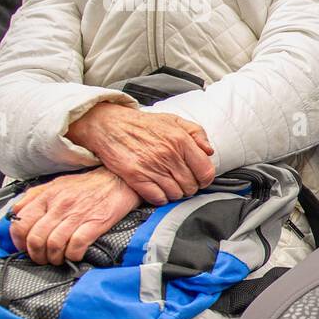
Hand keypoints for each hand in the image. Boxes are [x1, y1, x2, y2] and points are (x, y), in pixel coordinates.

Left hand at [8, 167, 141, 265]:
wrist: (118, 180)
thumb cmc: (88, 185)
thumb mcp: (56, 184)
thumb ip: (34, 197)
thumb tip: (16, 212)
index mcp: (47, 196)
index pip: (21, 223)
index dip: (19, 241)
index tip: (24, 248)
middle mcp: (59, 205)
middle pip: (36, 238)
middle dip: (36, 254)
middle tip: (41, 258)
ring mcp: (77, 214)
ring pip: (53, 245)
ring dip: (53, 258)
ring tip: (57, 259)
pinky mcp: (95, 223)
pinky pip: (76, 245)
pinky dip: (72, 255)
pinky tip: (74, 255)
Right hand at [66, 102, 215, 204]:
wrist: (109, 125)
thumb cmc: (142, 124)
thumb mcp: (174, 120)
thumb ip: (197, 133)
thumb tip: (209, 151)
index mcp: (181, 140)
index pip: (205, 171)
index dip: (205, 179)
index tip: (200, 179)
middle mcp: (168, 155)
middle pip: (191, 186)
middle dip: (189, 187)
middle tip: (181, 182)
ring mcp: (152, 167)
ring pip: (176, 194)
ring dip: (175, 193)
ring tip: (169, 185)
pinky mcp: (136, 177)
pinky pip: (157, 198)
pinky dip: (160, 198)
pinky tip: (157, 191)